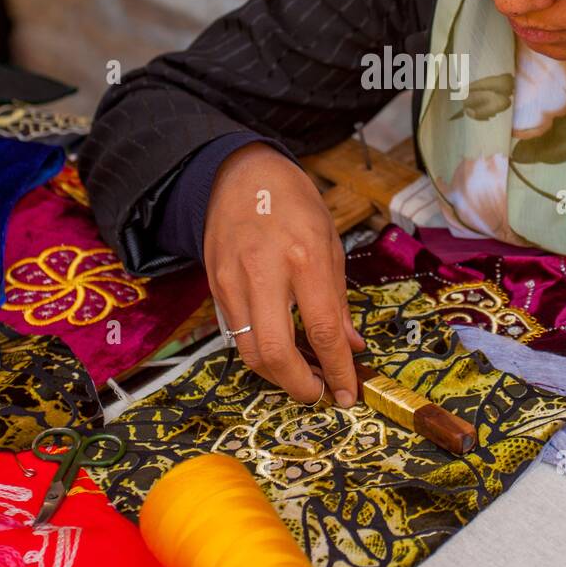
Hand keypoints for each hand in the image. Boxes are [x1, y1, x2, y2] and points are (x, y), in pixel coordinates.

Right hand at [203, 143, 363, 404]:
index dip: (338, 370)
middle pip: (276, 353)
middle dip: (299, 386)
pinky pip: (236, 334)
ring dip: (277, 375)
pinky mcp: (215, 285)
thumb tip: (351, 345)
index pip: (323, 330)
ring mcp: (234, 280)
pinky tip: (278, 349)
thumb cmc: (292, 202)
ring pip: (250, 351)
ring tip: (301, 374)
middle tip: (319, 392)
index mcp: (305, 257)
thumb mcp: (330, 241)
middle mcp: (265, 271)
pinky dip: (258, 351)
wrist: (241, 173)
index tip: (348, 392)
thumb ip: (338, 298)